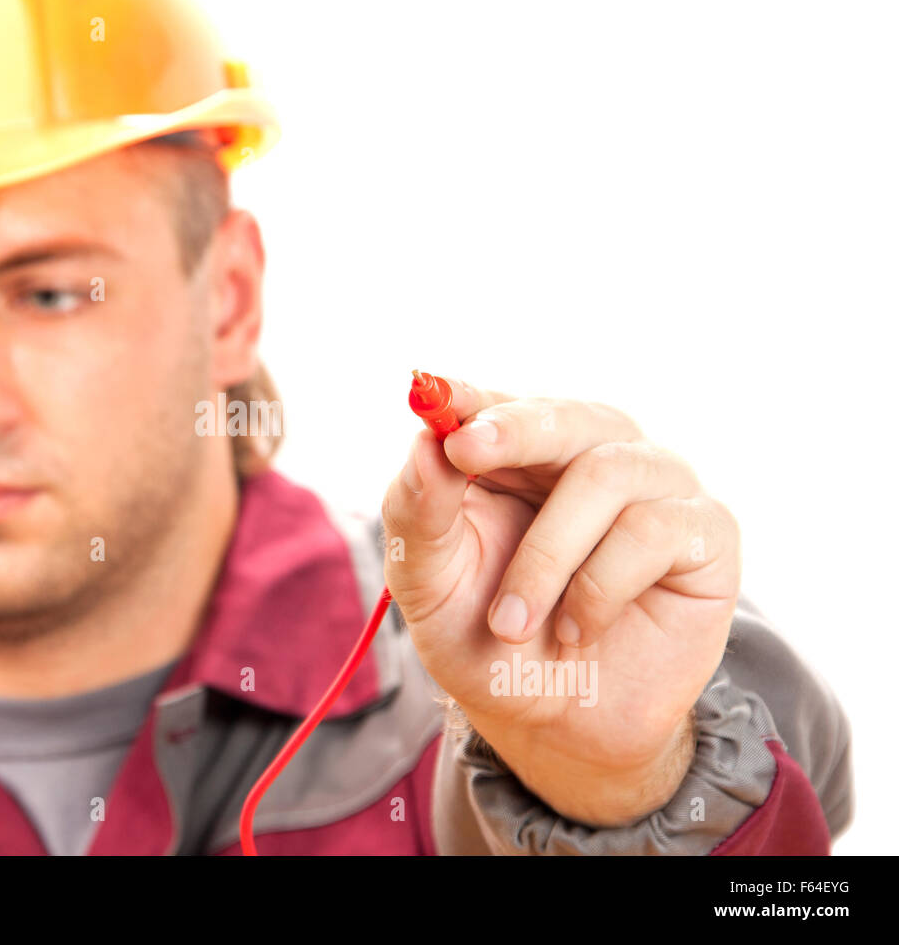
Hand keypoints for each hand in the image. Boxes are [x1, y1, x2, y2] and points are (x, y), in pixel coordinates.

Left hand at [382, 378, 740, 826]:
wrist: (559, 727)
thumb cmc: (491, 642)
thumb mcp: (431, 588)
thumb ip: (418, 516)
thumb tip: (423, 443)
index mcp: (518, 457)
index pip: (495, 404)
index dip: (465, 396)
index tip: (431, 396)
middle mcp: (592, 455)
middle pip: (566, 414)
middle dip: (511, 430)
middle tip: (463, 451)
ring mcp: (655, 487)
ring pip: (606, 474)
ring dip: (546, 557)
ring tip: (513, 622)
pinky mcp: (705, 532)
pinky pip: (653, 529)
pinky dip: (599, 587)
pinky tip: (579, 628)